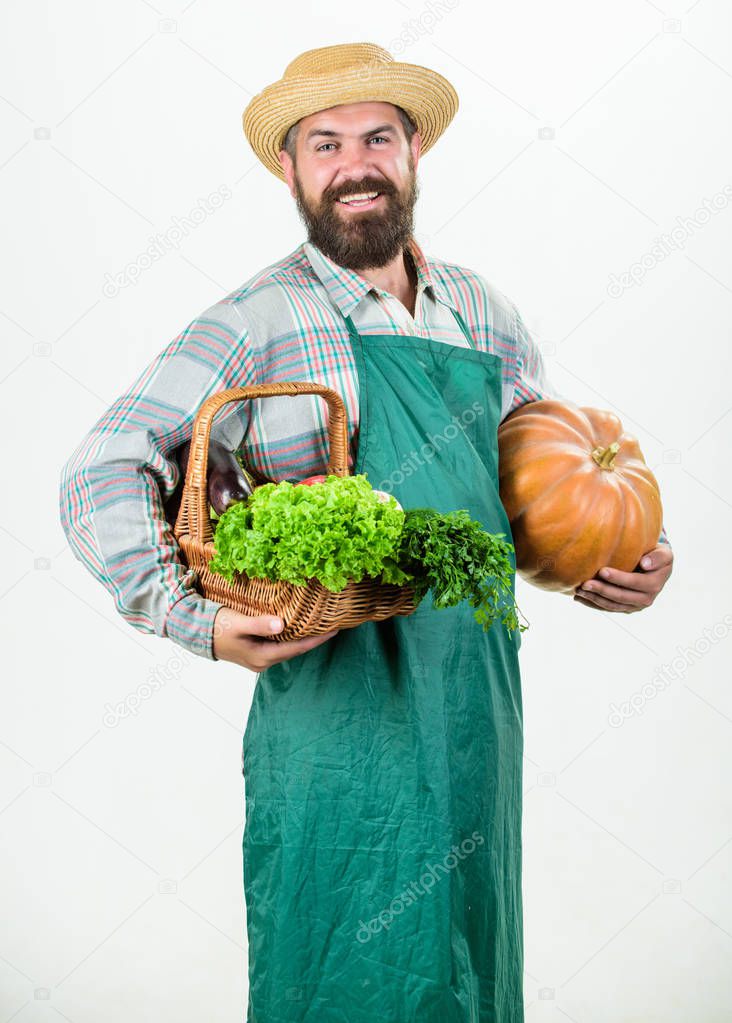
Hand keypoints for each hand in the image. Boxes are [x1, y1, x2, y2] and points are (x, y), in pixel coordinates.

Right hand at [212, 605, 339, 669]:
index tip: (335, 630)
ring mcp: (259, 659)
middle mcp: (263, 662)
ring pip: (288, 649)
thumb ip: (260, 624)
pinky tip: (298, 629)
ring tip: (320, 627)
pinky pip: (280, 646)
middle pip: (295, 650)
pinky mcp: (255, 653)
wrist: (196, 633)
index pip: (297, 648)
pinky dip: (291, 638)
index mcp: (262, 656)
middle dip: (314, 639)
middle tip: (332, 626)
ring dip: (303, 639)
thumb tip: (281, 625)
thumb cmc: (217, 626)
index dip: (317, 640)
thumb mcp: (239, 623)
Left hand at [573, 544, 673, 613]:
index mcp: (654, 584)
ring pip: (612, 605)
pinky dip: (593, 604)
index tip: (602, 571)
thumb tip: (645, 563)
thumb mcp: (664, 554)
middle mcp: (646, 599)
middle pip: (621, 597)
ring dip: (594, 599)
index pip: (635, 582)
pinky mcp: (626, 608)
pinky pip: (608, 608)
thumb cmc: (657, 556)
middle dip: (602, 590)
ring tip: (579, 591)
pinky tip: (579, 598)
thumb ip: (657, 557)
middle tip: (585, 584)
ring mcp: (635, 606)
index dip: (618, 578)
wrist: (657, 569)